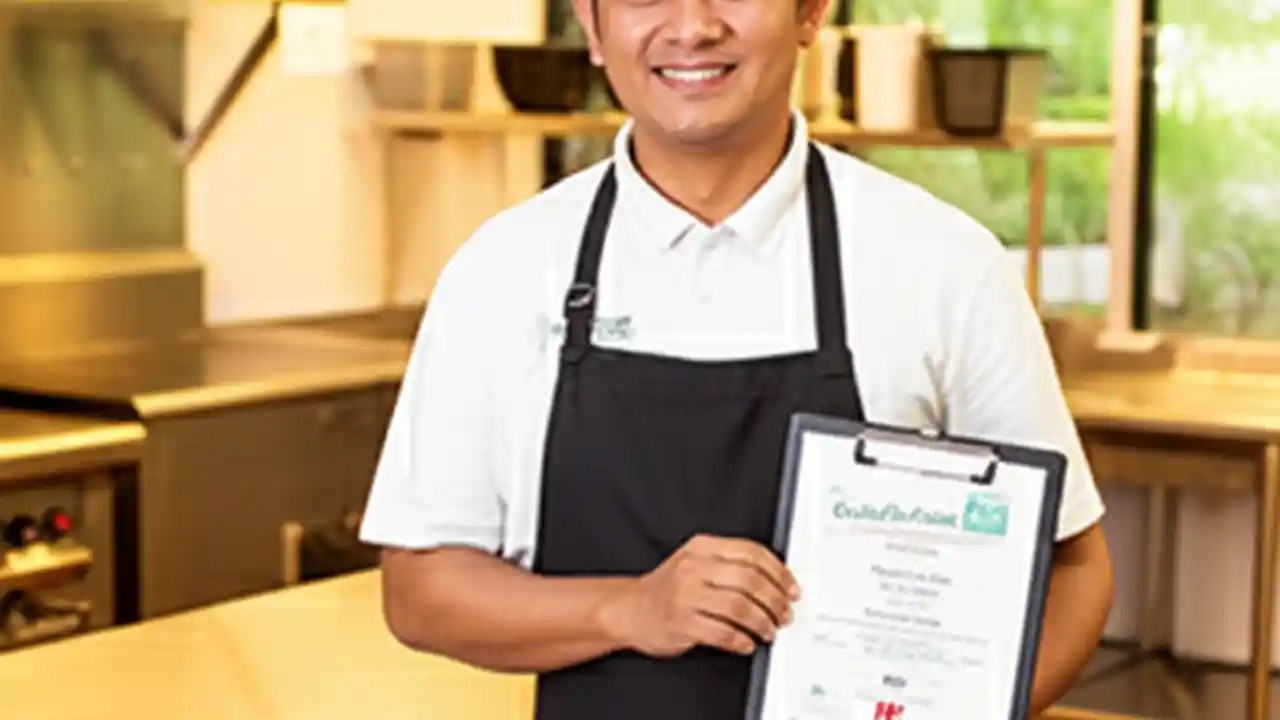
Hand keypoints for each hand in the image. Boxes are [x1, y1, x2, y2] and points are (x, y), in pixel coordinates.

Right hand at [598, 534, 800, 657]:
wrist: (630, 609)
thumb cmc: (668, 589)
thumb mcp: (696, 563)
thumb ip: (730, 565)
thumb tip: (777, 581)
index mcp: (703, 547)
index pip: (752, 553)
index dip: (779, 573)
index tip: (791, 589)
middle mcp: (694, 567)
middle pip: (750, 580)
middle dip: (775, 601)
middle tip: (784, 614)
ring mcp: (685, 595)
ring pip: (739, 607)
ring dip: (762, 623)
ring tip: (768, 631)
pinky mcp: (681, 622)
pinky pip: (721, 632)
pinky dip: (740, 640)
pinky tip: (746, 643)